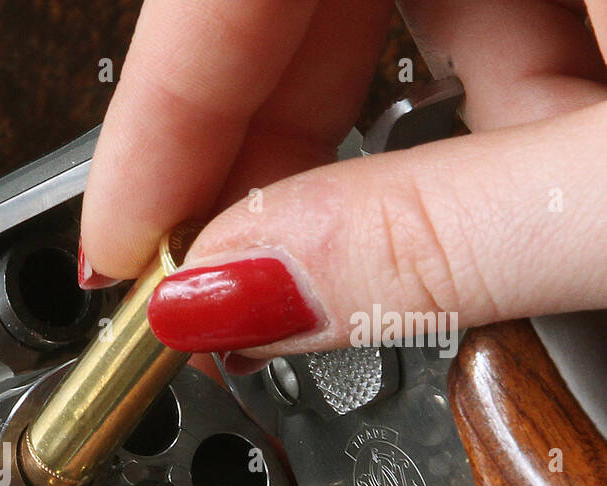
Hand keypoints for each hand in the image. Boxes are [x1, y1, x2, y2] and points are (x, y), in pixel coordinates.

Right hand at [80, 0, 606, 363]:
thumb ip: (434, 240)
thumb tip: (238, 290)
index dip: (155, 115)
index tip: (124, 247)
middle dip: (254, 147)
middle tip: (231, 275)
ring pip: (392, 3)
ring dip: (391, 142)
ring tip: (435, 250)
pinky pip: (494, 3)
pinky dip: (489, 105)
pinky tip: (528, 181)